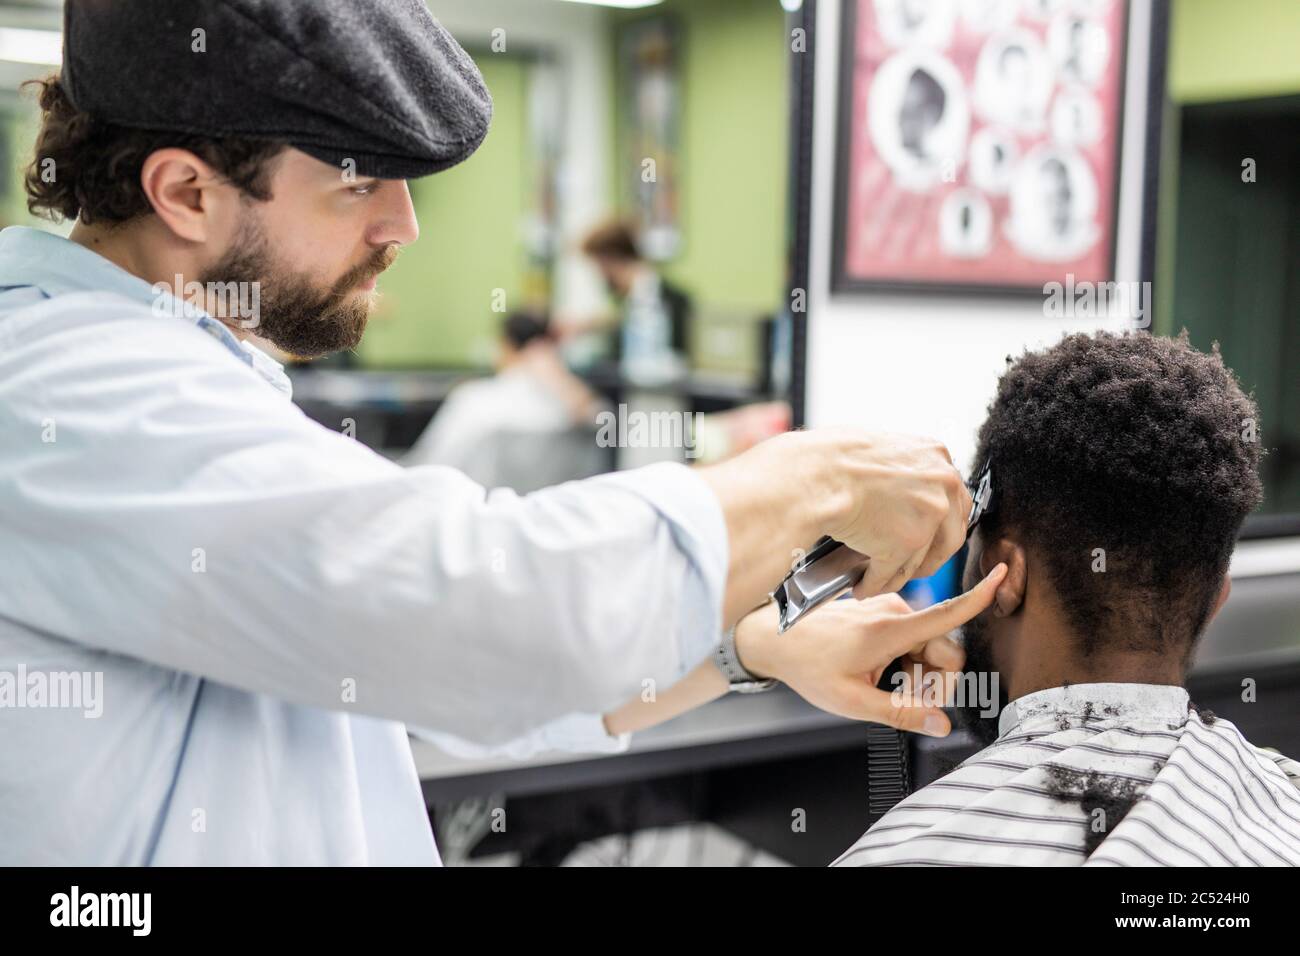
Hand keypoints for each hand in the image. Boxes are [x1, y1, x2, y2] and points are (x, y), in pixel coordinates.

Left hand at [734, 563, 1006, 735]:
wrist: (773, 638)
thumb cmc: (807, 665)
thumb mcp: (852, 701)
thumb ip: (900, 713)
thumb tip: (941, 724)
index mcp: (891, 628)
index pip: (948, 611)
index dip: (980, 595)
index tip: (1005, 574)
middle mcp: (895, 611)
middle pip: (945, 649)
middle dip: (937, 680)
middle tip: (908, 704)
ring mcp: (888, 609)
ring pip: (929, 647)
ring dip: (919, 673)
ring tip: (884, 687)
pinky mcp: (882, 612)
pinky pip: (912, 638)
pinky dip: (906, 660)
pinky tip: (880, 672)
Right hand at [813, 429, 972, 596]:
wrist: (817, 473)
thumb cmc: (835, 457)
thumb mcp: (883, 450)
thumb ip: (905, 471)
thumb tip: (902, 491)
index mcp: (938, 457)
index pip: (955, 502)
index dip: (939, 526)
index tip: (925, 536)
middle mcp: (942, 486)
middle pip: (949, 535)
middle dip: (927, 556)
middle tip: (907, 566)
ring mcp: (927, 517)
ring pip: (919, 560)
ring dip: (897, 574)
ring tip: (878, 581)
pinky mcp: (905, 544)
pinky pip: (892, 572)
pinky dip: (875, 583)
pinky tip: (862, 586)